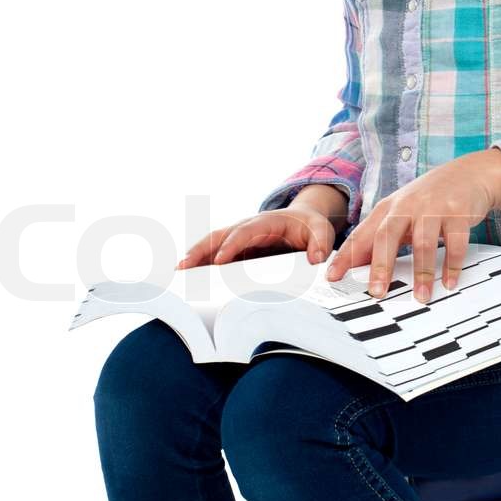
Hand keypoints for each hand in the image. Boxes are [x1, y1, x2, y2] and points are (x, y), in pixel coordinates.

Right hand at [177, 203, 338, 268]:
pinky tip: (188, 278)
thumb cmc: (310, 227)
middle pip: (219, 235)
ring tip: (179, 273)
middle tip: (184, 265)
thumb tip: (315, 259)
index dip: (231, 245)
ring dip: (195, 257)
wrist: (303, 222)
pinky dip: (201, 265)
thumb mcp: (321, 230)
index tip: (219, 260)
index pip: (245, 232)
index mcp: (265, 222)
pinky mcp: (238, 252)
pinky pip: (215, 256)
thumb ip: (320, 243)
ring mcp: (240, 240)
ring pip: (212, 245)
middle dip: (201, 249)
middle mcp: (247, 228)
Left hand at [325, 152, 499, 303]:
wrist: (468, 173)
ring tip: (421, 296)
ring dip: (422, 273)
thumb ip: (380, 236)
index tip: (333, 277)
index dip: (346, 256)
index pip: (362, 234)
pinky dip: (452, 265)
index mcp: (388, 209)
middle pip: (387, 236)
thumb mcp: (400, 212)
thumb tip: (356, 265)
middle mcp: (407, 206)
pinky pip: (454, 242)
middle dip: (381, 266)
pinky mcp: (458, 213)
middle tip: (377, 292)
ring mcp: (433, 208)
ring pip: (423, 243)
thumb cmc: (429, 198)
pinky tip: (449, 281)